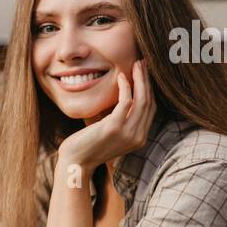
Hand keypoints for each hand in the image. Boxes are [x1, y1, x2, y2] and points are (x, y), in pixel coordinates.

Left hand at [57, 59, 154, 173]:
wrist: (75, 163)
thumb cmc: (88, 145)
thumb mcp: (110, 131)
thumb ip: (119, 118)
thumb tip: (123, 97)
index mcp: (139, 138)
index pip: (150, 109)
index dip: (149, 89)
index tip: (144, 73)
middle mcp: (138, 137)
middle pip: (149, 102)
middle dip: (147, 80)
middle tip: (143, 63)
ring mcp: (128, 133)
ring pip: (142, 99)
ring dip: (140, 79)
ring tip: (137, 64)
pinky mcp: (114, 127)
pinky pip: (126, 101)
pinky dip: (125, 86)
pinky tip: (120, 76)